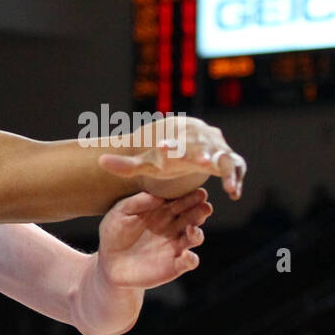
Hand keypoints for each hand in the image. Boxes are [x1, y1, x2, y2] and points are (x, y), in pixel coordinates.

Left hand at [97, 189, 211, 288]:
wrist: (108, 262)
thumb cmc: (114, 233)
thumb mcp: (120, 213)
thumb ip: (137, 202)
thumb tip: (158, 196)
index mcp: (164, 210)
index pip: (182, 200)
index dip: (191, 196)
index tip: (197, 192)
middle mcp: (174, 226)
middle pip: (193, 216)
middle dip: (201, 211)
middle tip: (204, 206)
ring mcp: (175, 246)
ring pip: (195, 237)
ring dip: (197, 233)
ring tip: (192, 228)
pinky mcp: (173, 265)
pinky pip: (189, 262)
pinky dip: (191, 258)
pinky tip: (186, 254)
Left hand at [98, 117, 245, 199]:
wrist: (187, 142)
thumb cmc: (162, 156)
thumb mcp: (144, 163)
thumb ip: (124, 166)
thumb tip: (99, 161)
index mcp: (175, 141)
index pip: (171, 144)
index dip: (169, 147)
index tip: (163, 148)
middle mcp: (198, 141)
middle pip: (201, 147)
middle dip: (203, 153)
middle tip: (203, 162)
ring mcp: (216, 148)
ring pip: (223, 156)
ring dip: (226, 169)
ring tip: (228, 186)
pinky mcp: (229, 158)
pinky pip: (236, 168)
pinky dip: (236, 179)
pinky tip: (234, 193)